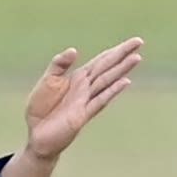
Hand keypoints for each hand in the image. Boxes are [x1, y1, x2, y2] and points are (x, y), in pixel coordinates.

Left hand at [23, 38, 142, 163]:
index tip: (133, 42)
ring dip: (121, 69)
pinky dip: (111, 91)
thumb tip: (74, 50)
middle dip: (123, 55)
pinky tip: (124, 82)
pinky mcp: (82, 114)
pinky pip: (99, 100)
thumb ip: (59, 64)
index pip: (101, 61)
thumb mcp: (47, 80)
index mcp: (78, 78)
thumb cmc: (41, 108)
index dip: (116, 51)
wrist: (37, 135)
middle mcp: (85, 87)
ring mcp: (86, 101)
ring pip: (107, 81)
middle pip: (107, 67)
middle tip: (139, 42)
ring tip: (136, 58)